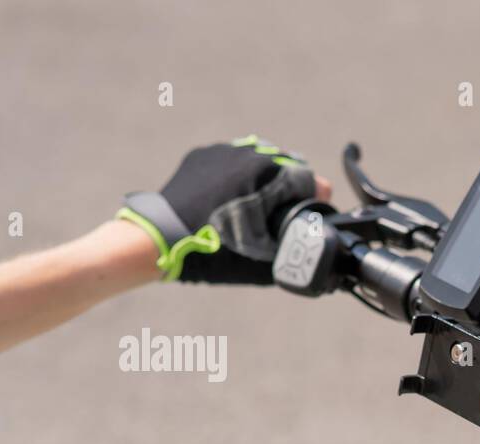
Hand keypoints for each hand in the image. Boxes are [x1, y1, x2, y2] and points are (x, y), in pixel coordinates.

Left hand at [116, 136, 332, 283]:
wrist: (162, 239)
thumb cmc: (217, 252)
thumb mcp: (268, 257)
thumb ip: (300, 243)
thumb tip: (317, 239)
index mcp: (269, 173)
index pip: (308, 180)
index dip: (316, 199)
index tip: (315, 212)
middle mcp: (249, 153)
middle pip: (286, 167)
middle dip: (289, 189)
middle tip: (284, 216)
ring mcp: (223, 151)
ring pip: (258, 162)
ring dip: (264, 182)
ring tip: (257, 209)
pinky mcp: (203, 156)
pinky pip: (232, 163)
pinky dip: (238, 179)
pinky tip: (233, 202)